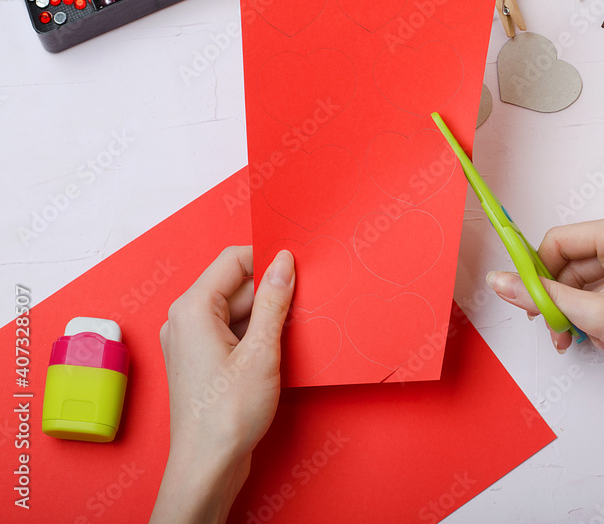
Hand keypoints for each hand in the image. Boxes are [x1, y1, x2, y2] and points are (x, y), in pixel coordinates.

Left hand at [151, 247, 294, 523]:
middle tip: (299, 309)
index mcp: (192, 308)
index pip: (233, 259)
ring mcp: (189, 340)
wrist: (207, 465)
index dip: (267, 259)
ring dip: (264, 316)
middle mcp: (184, 319)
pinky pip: (230, 330)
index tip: (297, 268)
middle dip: (269, 292)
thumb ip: (274, 301)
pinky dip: (254, 334)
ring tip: (285, 338)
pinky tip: (273, 351)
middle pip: (235, 284)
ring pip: (235, 309)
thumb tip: (284, 263)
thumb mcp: (261, 351)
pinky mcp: (200, 359)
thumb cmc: (227, 415)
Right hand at [488, 215, 603, 522]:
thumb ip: (542, 296)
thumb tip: (501, 282)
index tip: (526, 299)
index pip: (559, 240)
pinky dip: (600, 314)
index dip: (537, 271)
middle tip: (552, 329)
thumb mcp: (593, 314)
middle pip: (573, 262)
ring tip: (579, 341)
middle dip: (559, 299)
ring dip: (579, 312)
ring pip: (590, 280)